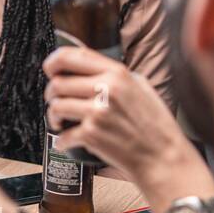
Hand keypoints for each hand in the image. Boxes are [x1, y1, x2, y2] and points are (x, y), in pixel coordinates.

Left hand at [43, 47, 204, 189]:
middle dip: (51, 93)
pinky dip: (62, 140)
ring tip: (61, 121)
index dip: (54, 61)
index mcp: (117, 73)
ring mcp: (98, 112)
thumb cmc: (155, 125)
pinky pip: (62, 134)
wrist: (163, 157)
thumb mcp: (141, 87)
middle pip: (58, 83)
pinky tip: (70, 141)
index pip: (73, 55)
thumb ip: (115, 75)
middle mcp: (106, 89)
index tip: (50, 69)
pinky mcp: (91, 134)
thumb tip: (87, 65)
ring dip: (54, 116)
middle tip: (56, 101)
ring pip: (56, 106)